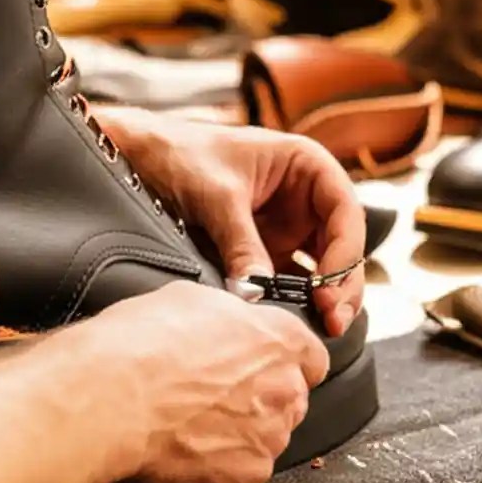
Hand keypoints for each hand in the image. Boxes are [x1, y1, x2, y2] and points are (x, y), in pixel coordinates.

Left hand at [97, 108, 366, 335]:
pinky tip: (289, 321)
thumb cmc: (179, 154)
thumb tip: (257, 291)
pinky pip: (288, 280)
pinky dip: (293, 301)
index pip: (345, 212)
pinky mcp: (264, 251)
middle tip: (332, 319)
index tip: (327, 288)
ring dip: (324, 298)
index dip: (344, 253)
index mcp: (305, 165)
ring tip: (321, 328)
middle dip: (341, 283)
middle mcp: (303, 197)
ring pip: (321, 268)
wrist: (136, 158)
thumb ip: (240, 243)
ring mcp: (285, 227)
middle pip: (341, 246)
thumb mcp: (215, 196)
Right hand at [102, 281, 328, 482]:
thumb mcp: (188, 299)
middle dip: (258, 399)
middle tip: (210, 395)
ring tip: (187, 424)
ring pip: (263, 439)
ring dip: (236, 434)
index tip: (262, 365)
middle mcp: (283, 389)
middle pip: (287, 400)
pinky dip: (214, 467)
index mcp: (278, 340)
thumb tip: (221, 323)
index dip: (282, 361)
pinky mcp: (242, 478)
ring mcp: (266, 438)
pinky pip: (237, 474)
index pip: (310, 356)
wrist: (109, 397)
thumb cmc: (139, 345)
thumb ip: (224, 316)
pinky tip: (180, 448)